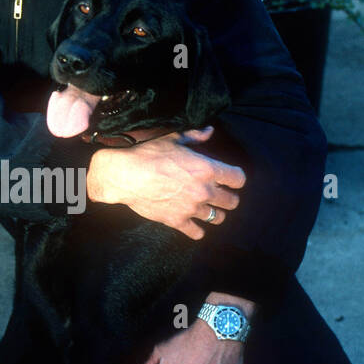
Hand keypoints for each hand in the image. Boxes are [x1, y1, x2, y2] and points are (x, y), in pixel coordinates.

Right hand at [87, 127, 244, 237]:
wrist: (125, 175)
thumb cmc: (149, 154)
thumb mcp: (174, 139)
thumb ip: (195, 136)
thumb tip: (209, 130)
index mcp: (207, 168)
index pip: (238, 179)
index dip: (236, 179)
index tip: (230, 179)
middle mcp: (204, 190)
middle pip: (232, 201)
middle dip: (228, 198)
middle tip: (221, 196)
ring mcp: (192, 208)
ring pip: (217, 218)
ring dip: (215, 214)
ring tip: (208, 210)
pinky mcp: (177, 221)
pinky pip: (197, 233)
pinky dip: (198, 230)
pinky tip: (194, 224)